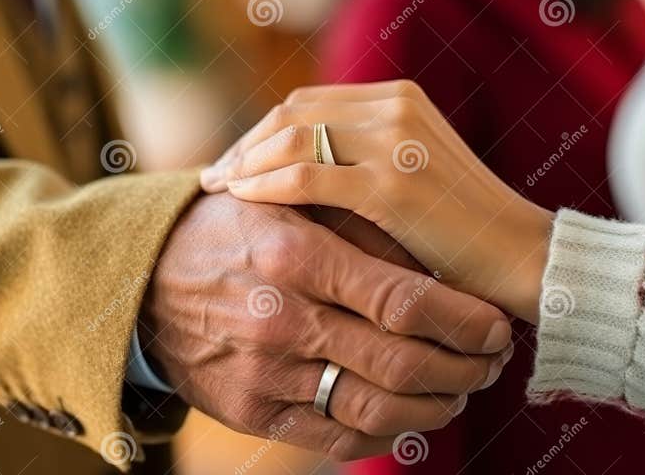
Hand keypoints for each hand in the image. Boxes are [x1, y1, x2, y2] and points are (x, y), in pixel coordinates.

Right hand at [138, 193, 511, 460]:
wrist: (148, 281)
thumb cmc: (233, 233)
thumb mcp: (289, 205)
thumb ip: (363, 229)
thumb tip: (443, 268)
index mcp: (295, 256)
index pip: (403, 299)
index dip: (464, 318)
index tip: (497, 322)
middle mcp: (281, 320)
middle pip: (401, 362)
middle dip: (466, 367)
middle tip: (493, 358)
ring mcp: (265, 373)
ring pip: (377, 410)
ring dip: (437, 405)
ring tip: (462, 388)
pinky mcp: (252, 412)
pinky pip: (338, 438)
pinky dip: (390, 432)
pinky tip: (413, 412)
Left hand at [199, 80, 553, 323]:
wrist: (521, 256)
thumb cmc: (461, 227)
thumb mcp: (412, 173)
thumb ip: (362, 158)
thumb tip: (293, 169)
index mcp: (399, 99)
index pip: (307, 103)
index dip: (262, 131)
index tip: (235, 160)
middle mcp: (395, 108)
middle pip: (292, 114)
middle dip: (246, 145)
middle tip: (215, 175)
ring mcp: (395, 142)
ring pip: (292, 138)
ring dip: (246, 163)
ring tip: (219, 188)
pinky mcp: (392, 184)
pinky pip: (307, 175)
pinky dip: (267, 184)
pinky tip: (242, 199)